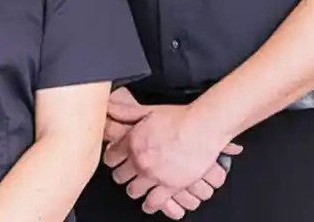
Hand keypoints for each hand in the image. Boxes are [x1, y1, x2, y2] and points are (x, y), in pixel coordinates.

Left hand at [104, 95, 242, 218]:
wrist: (202, 128)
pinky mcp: (170, 187)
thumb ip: (126, 111)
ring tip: (137, 187)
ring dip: (134, 189)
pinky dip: (150, 205)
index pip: (110, 157)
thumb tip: (110, 107)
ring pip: (133, 191)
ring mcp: (154, 175)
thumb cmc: (179, 118)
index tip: (115, 159)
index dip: (112, 158)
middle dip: (121, 175)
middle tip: (125, 173)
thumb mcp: (148, 110)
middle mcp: (140, 161)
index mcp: (132, 142)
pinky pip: (154, 203)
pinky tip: (149, 204)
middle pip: (119, 176)